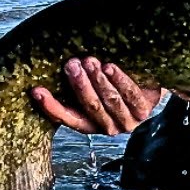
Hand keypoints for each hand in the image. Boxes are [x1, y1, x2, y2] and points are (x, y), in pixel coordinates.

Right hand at [31, 56, 163, 134]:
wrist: (152, 90)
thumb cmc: (117, 88)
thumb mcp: (96, 90)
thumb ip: (81, 84)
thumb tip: (59, 64)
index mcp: (90, 124)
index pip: (67, 118)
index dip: (51, 106)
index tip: (37, 90)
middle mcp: (107, 127)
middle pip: (90, 107)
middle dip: (79, 85)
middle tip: (72, 65)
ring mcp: (127, 122)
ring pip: (109, 101)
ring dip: (98, 81)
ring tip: (90, 62)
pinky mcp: (144, 112)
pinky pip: (130, 95)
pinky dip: (119, 80)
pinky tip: (110, 67)